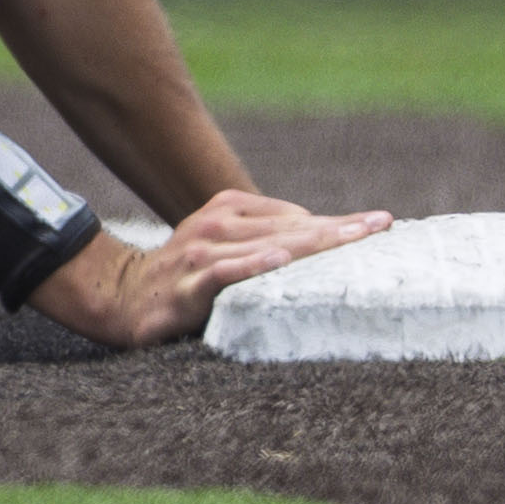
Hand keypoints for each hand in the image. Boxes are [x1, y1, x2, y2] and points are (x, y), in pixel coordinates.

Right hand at [38, 190, 393, 349]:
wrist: (123, 296)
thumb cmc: (186, 274)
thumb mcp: (225, 246)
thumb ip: (265, 240)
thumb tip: (321, 242)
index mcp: (232, 207)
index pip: (298, 217)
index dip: (339, 223)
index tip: (381, 223)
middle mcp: (220, 221)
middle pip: (292, 227)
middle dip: (339, 229)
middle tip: (381, 228)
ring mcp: (203, 248)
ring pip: (268, 245)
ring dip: (311, 244)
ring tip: (351, 240)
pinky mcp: (189, 281)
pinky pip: (225, 272)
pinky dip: (252, 266)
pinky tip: (279, 262)